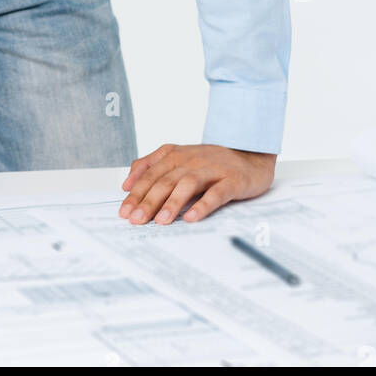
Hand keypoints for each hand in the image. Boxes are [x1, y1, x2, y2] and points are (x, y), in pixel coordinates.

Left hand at [118, 142, 276, 224]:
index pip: (150, 174)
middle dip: (148, 201)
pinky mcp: (232, 180)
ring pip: (187, 184)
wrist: (251, 154)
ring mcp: (212, 169)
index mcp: (176, 155)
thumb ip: (152, 165)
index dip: (136, 193)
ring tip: (161, 221)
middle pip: (165, 180)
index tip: (124, 211)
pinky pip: (216, 193)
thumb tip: (127, 183)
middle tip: (136, 220)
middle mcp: (191, 160)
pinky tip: (192, 218)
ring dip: (173, 203)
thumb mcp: (179, 158)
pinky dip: (203, 205)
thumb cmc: (211, 161)